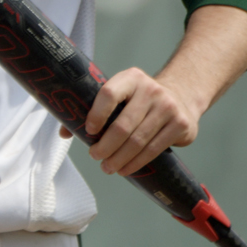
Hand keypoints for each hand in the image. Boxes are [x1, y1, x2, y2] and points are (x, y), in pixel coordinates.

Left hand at [69, 67, 202, 175]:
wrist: (181, 96)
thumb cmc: (138, 100)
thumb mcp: (120, 95)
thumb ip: (92, 109)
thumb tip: (64, 133)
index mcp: (130, 78)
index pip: (109, 93)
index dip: (96, 114)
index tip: (88, 132)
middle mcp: (151, 89)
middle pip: (122, 125)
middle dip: (105, 146)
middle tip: (94, 156)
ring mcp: (168, 107)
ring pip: (138, 141)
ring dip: (119, 159)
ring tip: (107, 167)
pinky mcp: (180, 124)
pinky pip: (154, 149)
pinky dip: (137, 163)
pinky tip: (126, 169)